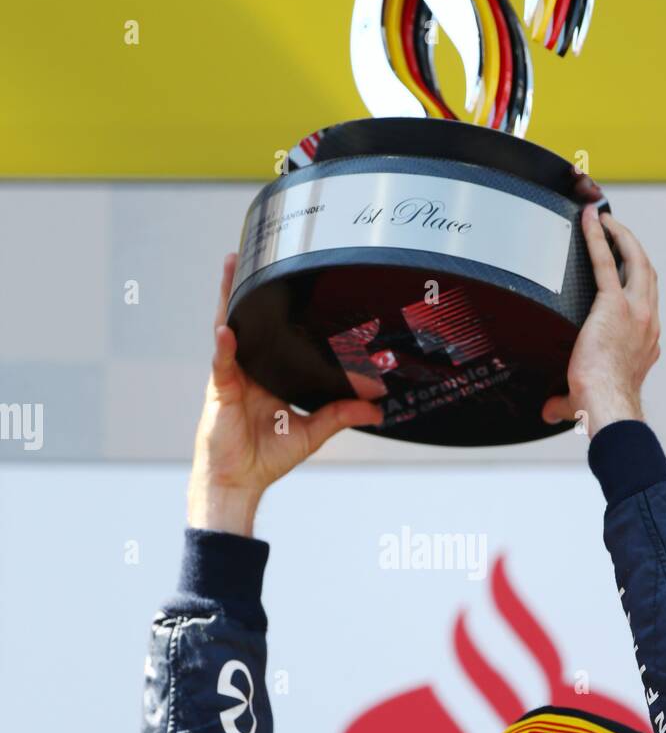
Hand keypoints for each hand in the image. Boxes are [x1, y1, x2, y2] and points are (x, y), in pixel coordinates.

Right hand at [187, 254, 383, 533]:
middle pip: (248, 319)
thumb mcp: (313, 431)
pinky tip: (227, 329)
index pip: (275, 332)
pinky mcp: (220, 391)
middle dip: (247, 286)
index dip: (279, 306)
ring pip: (230, 328)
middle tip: (252, 251)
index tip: (294, 279)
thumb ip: (342, 413)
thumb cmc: (266, 456)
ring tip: (232, 266)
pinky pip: (222, 364)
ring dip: (229, 297)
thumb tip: (377, 408)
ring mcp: (232, 376)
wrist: (239, 481)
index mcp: (269, 373)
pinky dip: (225, 347)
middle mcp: (249, 368)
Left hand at [541, 196, 660, 438]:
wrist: (607, 404)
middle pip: (647, 273)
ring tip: (606, 219)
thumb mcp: (583, 401)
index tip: (624, 272)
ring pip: (637, 259)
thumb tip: (548, 411)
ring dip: (623, 236)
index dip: (638, 284)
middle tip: (618, 232)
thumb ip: (564, 401)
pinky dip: (598, 237)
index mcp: (645, 342)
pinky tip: (591, 220)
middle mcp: (647, 321)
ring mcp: (636, 309)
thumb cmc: (601, 405)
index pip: (646, 304)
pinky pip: (606, 261)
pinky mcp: (614, 303)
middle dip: (634, 249)